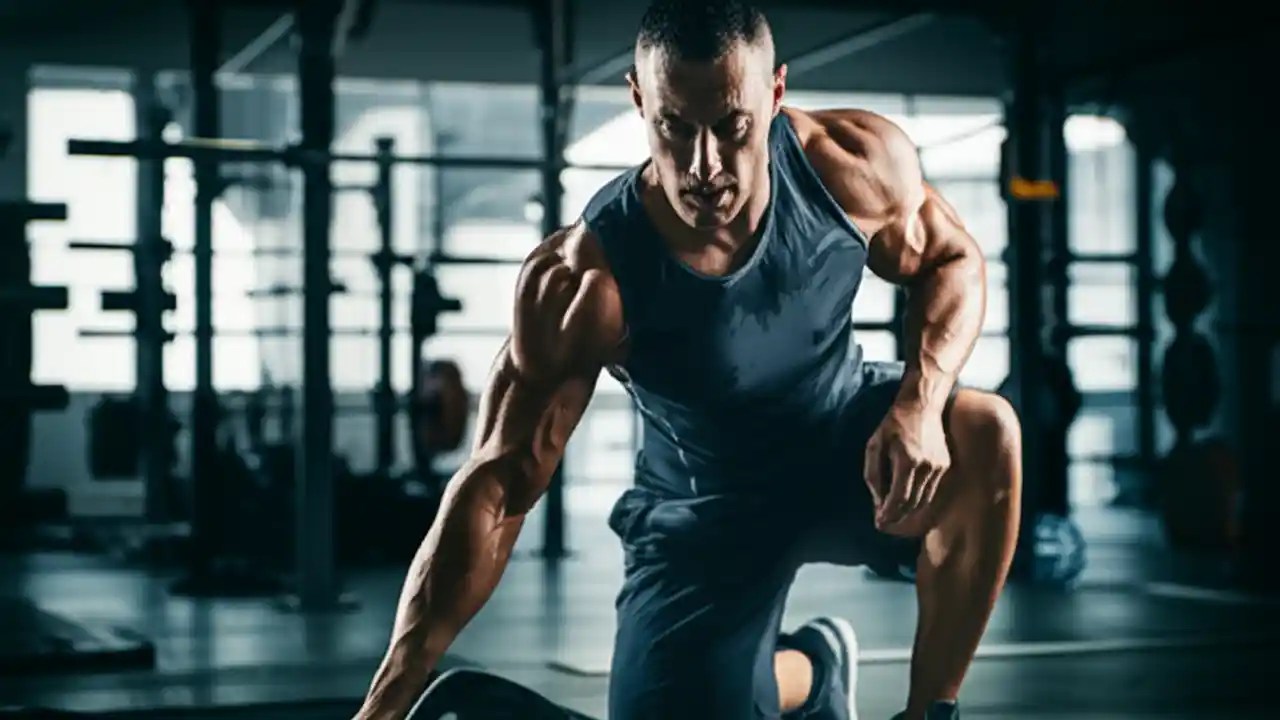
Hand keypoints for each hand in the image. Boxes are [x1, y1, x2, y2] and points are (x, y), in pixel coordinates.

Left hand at [863, 402, 950, 534]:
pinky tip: (908, 503)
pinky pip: (932, 491)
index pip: (899, 498)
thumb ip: (873, 474)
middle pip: (913, 503)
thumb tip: (877, 501)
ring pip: (924, 501)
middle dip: (897, 516)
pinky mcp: (946, 466)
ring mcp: (939, 467)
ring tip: (893, 515)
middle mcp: (926, 466)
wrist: (921, 406)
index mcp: (907, 460)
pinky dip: (920, 501)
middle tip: (883, 522)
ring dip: (909, 512)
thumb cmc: (893, 424)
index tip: (878, 522)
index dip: (888, 514)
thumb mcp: (874, 445)